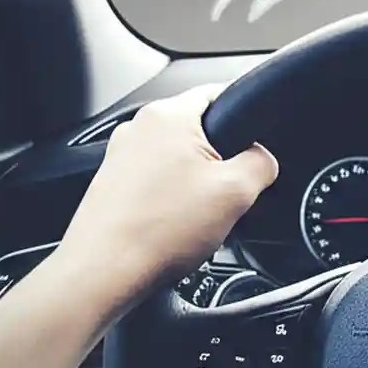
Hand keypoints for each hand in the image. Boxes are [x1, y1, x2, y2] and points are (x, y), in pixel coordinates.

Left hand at [53, 85, 278, 311]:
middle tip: (226, 196)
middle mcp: (138, 128)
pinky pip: (159, 184)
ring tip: (195, 218)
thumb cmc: (156, 232)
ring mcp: (122, 157)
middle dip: (221, 163)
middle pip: (202, 133)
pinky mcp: (114, 185)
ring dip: (197, 186)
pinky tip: (174, 228)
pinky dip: (172, 202)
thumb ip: (261, 164)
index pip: (221, 93)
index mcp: (168, 116)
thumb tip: (263, 160)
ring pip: (180, 161)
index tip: (253, 152)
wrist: (104, 273)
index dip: (248, 122)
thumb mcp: (236, 193)